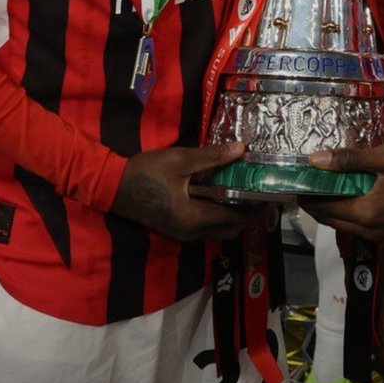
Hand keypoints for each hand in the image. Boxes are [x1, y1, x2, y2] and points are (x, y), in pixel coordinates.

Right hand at [111, 143, 250, 241]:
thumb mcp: (180, 160)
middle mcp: (191, 232)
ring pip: (218, 232)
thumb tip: (242, 149)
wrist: (111, 186)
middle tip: (262, 194)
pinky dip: (220, 217)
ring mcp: (182, 233)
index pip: (235, 218)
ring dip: (235, 217)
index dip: (256, 208)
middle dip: (249, 216)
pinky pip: (206, 228)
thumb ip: (212, 157)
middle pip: (230, 230)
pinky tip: (223, 196)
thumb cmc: (146, 172)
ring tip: (246, 193)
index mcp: (194, 218)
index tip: (272, 195)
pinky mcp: (175, 228)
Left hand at [304, 141, 383, 240]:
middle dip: (315, 202)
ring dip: (331, 208)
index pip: (325, 208)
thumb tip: (315, 160)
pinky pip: (359, 225)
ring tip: (323, 182)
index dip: (307, 194)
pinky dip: (348, 211)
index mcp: (367, 213)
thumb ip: (349, 160)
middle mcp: (370, 231)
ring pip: (344, 225)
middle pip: (331, 220)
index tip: (296, 177)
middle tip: (306, 179)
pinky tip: (348, 191)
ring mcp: (382, 235)